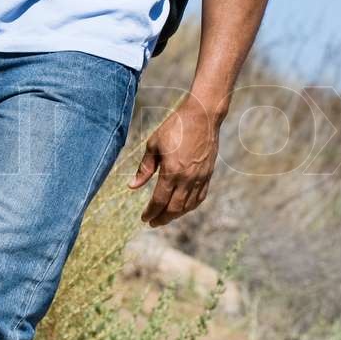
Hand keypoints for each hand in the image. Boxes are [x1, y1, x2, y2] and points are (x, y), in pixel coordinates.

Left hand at [128, 94, 219, 226]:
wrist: (202, 116)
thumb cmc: (175, 128)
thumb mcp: (153, 145)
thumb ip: (144, 168)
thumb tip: (132, 186)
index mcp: (171, 172)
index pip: (159, 200)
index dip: (150, 212)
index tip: (144, 218)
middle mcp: (187, 179)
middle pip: (174, 208)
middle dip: (162, 218)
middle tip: (153, 223)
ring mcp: (200, 178)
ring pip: (188, 206)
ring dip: (176, 215)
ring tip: (165, 217)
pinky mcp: (208, 174)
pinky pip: (200, 197)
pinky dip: (190, 206)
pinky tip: (183, 208)